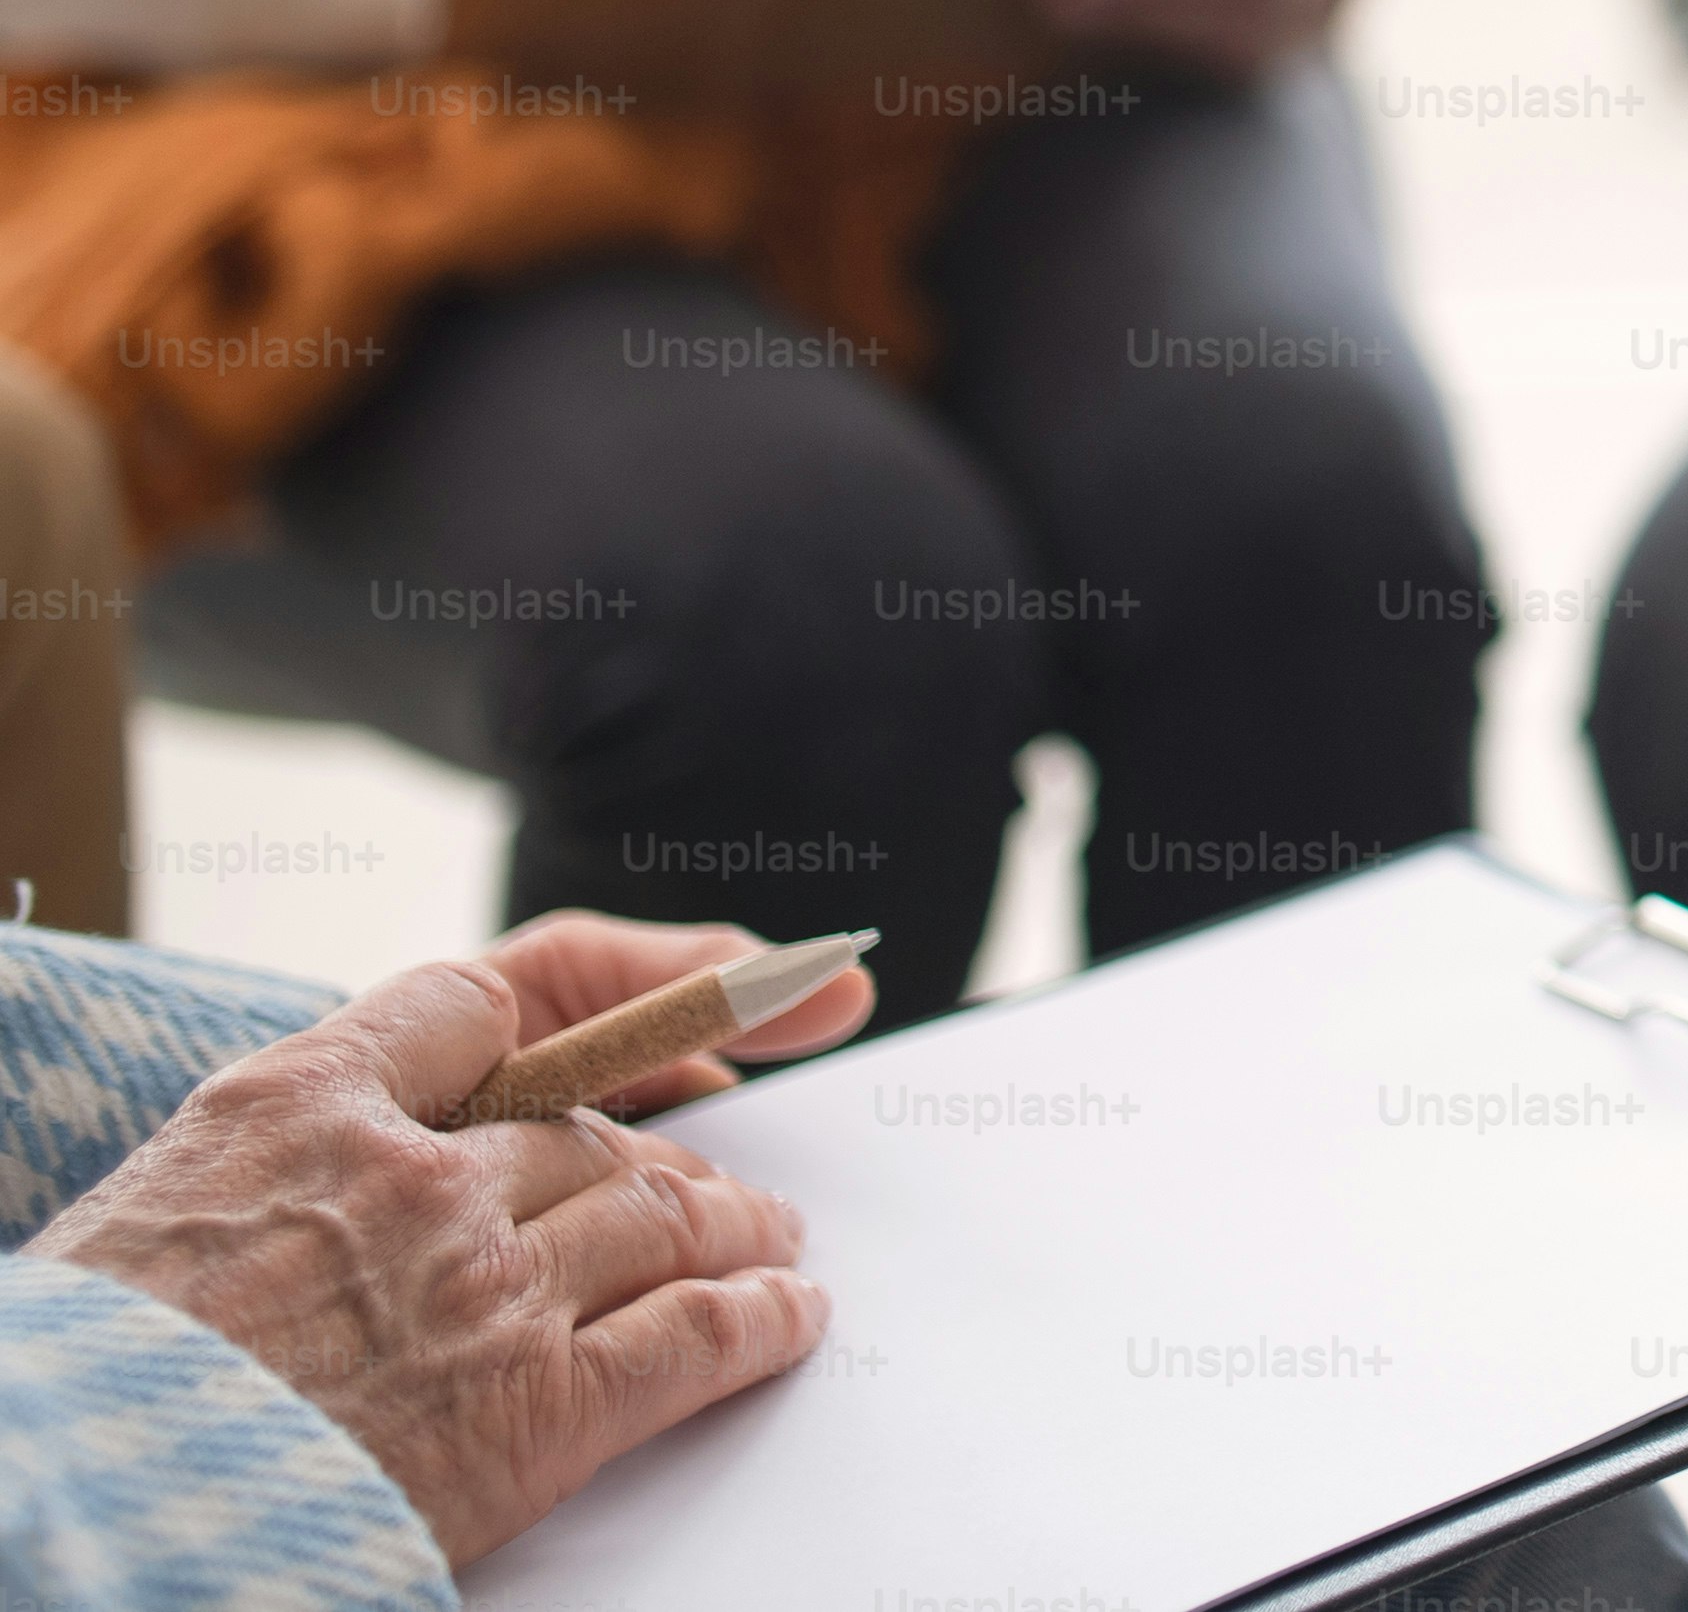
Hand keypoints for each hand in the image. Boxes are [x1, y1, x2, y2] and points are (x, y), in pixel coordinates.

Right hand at [24, 912, 871, 1562]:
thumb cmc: (80, 1382)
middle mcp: (416, 1175)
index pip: (481, 998)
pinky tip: (790, 1316)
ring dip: (738, 1227)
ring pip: (664, 1219)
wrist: (74, 1511)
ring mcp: (488, 1287)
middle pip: (589, 1132)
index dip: (583, 1000)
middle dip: (666, 1155)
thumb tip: (322, 1195)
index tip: (637, 1019)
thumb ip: (266, 1172)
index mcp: (299, 1103)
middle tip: (718, 1186)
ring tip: (772, 1238)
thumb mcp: (144, 1215)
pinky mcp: (539, 1407)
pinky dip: (762, 1322)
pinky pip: (696, 1337)